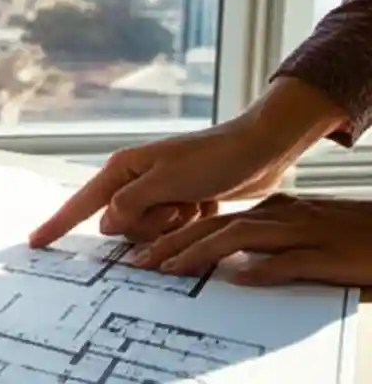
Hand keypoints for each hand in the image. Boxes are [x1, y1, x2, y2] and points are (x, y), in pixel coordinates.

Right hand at [28, 78, 346, 247]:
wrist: (260, 149)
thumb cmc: (213, 159)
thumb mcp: (165, 182)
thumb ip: (129, 205)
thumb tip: (106, 224)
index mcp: (123, 170)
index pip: (81, 203)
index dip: (57, 225)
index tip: (35, 244)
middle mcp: (134, 181)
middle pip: (120, 226)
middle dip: (148, 227)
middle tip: (179, 206)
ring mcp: (157, 193)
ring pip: (145, 232)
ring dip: (172, 226)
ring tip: (196, 204)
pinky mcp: (180, 203)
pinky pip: (170, 231)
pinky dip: (189, 224)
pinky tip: (207, 205)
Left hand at [134, 193, 371, 286]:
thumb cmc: (350, 237)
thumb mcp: (302, 233)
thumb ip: (268, 242)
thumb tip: (237, 264)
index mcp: (273, 212)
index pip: (214, 221)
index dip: (176, 236)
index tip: (147, 253)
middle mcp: (280, 216)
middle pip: (215, 227)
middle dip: (173, 244)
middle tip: (140, 262)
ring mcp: (302, 232)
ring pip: (241, 237)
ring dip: (202, 252)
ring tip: (172, 268)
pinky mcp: (326, 251)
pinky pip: (291, 260)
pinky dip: (265, 269)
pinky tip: (242, 279)